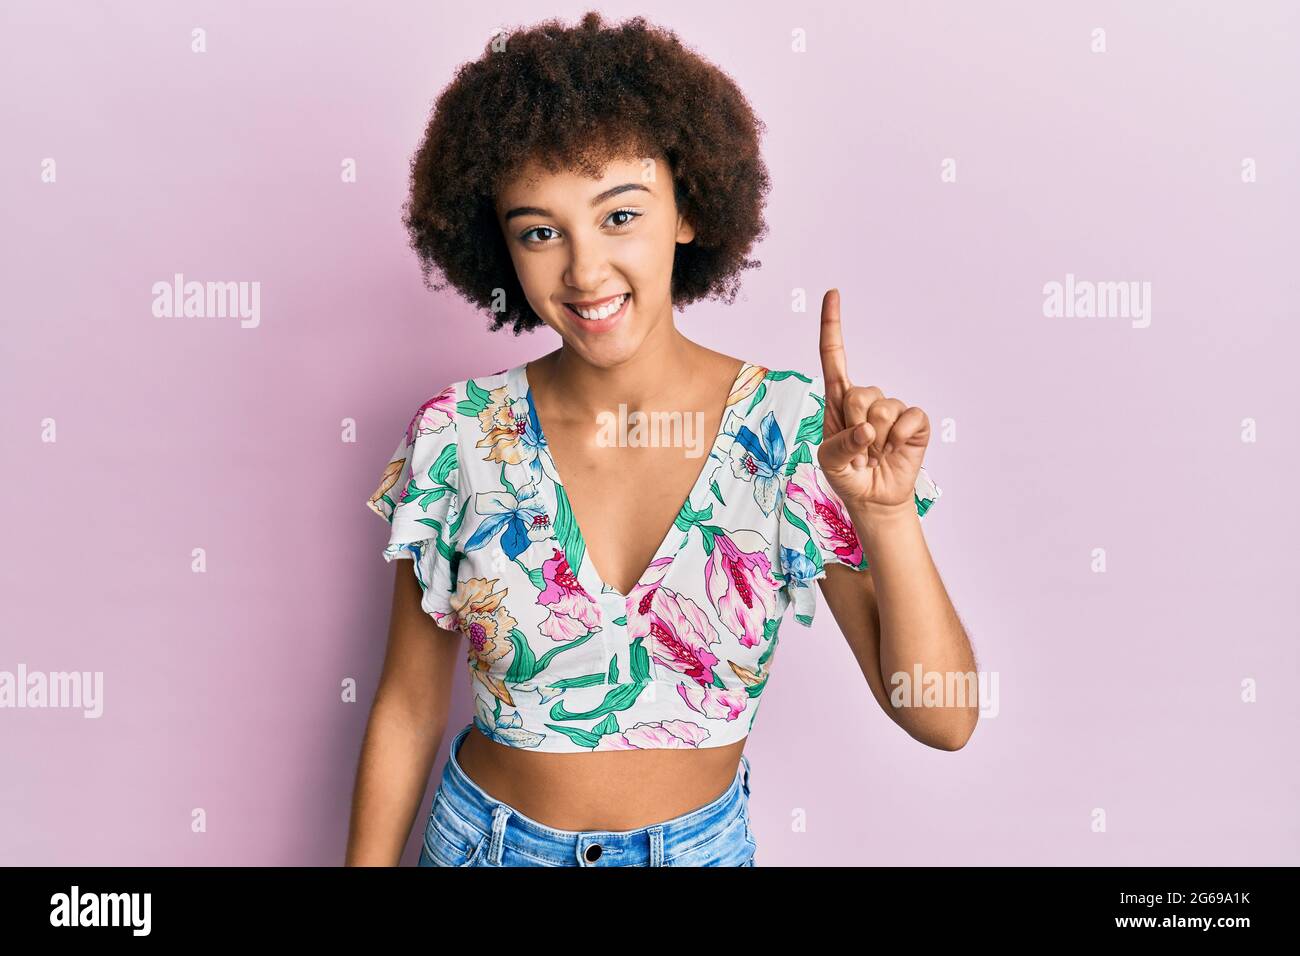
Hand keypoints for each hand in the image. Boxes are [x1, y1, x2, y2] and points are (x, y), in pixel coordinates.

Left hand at [817, 288, 930, 513]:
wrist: (873, 498)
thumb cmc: (847, 474)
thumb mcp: (830, 461)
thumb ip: (841, 444)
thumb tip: (868, 429)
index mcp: (838, 399)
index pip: (833, 356)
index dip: (832, 325)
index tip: (832, 293)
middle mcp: (866, 398)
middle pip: (859, 394)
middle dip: (855, 426)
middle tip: (858, 448)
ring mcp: (892, 408)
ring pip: (883, 410)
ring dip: (876, 441)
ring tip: (874, 454)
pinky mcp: (914, 422)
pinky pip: (909, 419)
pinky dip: (900, 439)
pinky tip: (894, 450)